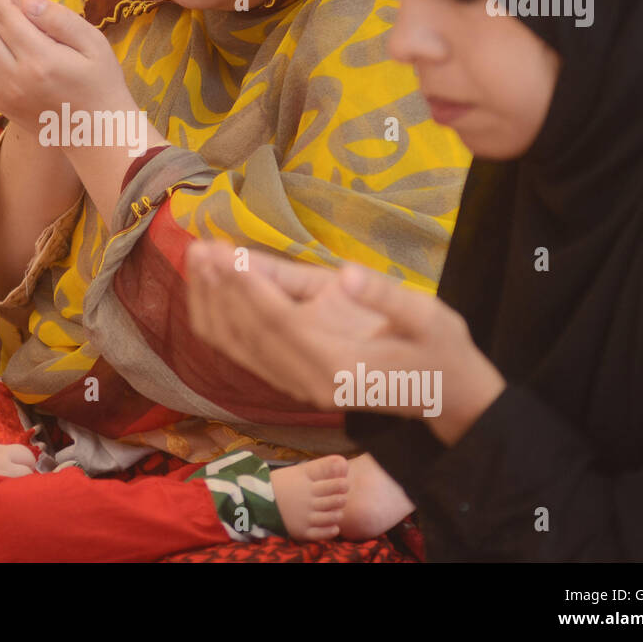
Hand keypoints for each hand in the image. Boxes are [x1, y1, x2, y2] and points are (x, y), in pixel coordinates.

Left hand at [185, 241, 504, 441]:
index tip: (224, 251)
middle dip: (221, 287)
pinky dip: (219, 319)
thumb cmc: (439, 349)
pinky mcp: (290, 381)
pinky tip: (208, 286)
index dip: (250, 286)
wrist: (445, 396)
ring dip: (212, 301)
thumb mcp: (428, 318)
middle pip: (250, 334)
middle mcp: (310, 382)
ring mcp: (296, 386)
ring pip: (237, 346)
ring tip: (197, 257)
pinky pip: (243, 352)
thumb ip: (386, 297)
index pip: (282, 322)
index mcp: (342, 366)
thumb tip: (348, 275)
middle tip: (199, 246)